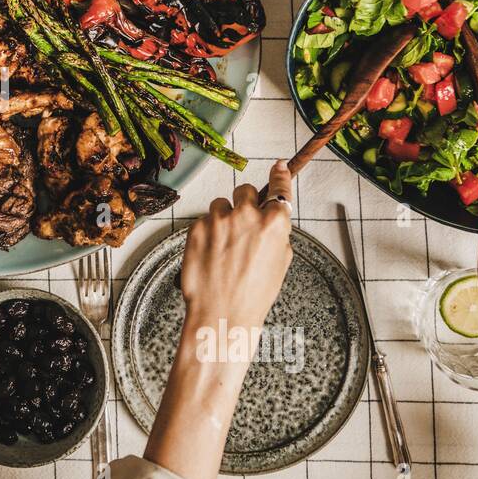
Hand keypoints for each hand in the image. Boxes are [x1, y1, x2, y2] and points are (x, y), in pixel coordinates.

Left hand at [180, 161, 294, 330]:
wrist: (222, 313)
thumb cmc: (254, 293)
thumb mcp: (281, 262)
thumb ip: (276, 233)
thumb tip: (272, 215)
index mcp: (274, 223)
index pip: (279, 188)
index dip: (279, 175)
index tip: (278, 165)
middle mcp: (247, 215)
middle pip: (244, 190)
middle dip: (243, 202)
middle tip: (241, 224)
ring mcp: (219, 220)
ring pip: (220, 204)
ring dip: (222, 218)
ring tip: (223, 246)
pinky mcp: (196, 227)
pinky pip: (204, 220)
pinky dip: (207, 233)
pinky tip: (211, 254)